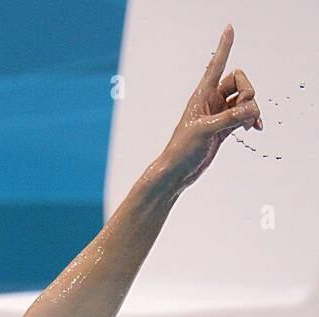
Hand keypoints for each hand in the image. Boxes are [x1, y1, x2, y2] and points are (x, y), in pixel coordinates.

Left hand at [158, 24, 260, 191]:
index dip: (223, 47)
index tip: (229, 28)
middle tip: (245, 108)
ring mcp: (219, 113)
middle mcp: (211, 101)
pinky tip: (256, 128)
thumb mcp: (206, 130)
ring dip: (252, 108)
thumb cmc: (183, 149)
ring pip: (245, 99)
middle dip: (248, 91)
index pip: (216, 66)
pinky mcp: (225, 126)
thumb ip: (229, 118)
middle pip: (239, 81)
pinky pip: (245, 115)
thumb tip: (251, 110)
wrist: (178, 171)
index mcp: (201, 95)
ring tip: (250, 124)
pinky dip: (252, 119)